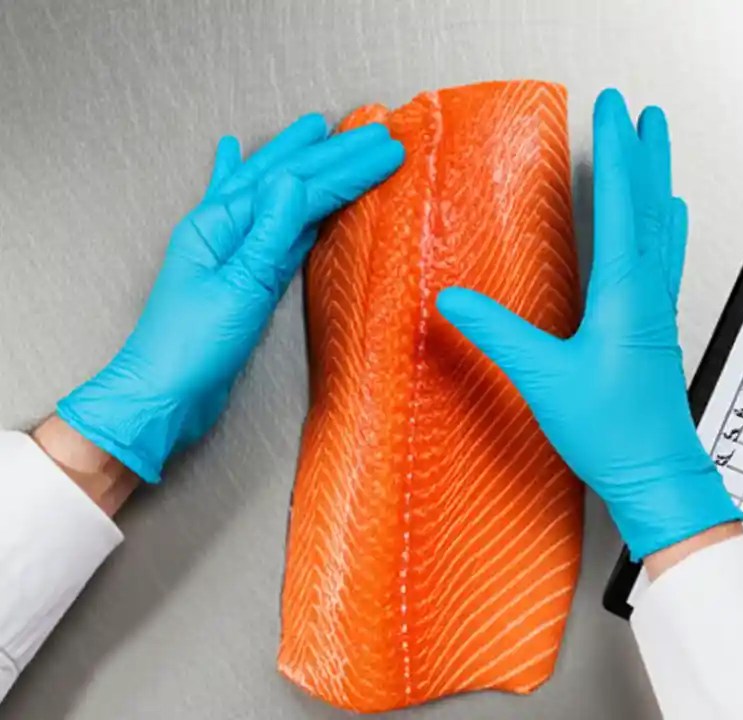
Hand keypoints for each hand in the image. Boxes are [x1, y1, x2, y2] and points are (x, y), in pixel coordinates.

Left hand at [56, 115, 404, 482]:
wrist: (164, 396)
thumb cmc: (194, 347)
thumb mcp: (240, 288)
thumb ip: (269, 235)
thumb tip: (295, 180)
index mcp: (222, 225)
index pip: (298, 187)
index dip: (345, 167)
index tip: (386, 149)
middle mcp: (223, 227)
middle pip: (286, 179)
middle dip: (332, 154)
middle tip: (375, 132)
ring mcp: (229, 248)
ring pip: (273, 191)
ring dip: (298, 158)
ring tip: (318, 130)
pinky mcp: (237, 273)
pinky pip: (259, 219)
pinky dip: (259, 189)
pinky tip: (235, 155)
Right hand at [438, 89, 742, 559]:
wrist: (658, 473)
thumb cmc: (611, 431)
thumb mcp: (543, 379)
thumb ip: (498, 334)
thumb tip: (452, 298)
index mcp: (624, 291)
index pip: (620, 202)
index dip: (614, 150)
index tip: (613, 107)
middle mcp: (648, 291)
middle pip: (650, 204)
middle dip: (644, 152)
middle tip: (643, 111)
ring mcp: (657, 307)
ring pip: (662, 227)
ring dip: (658, 181)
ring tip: (659, 148)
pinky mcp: (656, 326)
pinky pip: (666, 258)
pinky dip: (666, 226)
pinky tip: (669, 221)